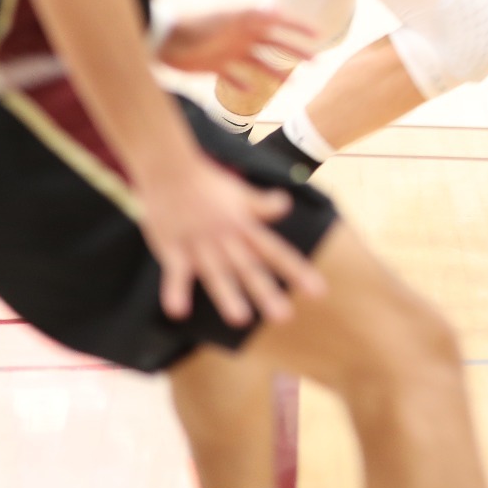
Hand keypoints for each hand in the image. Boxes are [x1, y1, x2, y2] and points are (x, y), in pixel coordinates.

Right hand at [137, 151, 325, 325]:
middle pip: (249, 267)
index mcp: (244, 227)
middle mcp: (226, 238)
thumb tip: (286, 205)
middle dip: (267, 292)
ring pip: (217, 272)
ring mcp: (199, 243)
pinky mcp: (172, 247)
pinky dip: (175, 291)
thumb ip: (262, 205)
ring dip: (228, 296)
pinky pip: (174, 272)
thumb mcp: (240, 193)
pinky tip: (178, 312)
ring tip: (241, 319)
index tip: (318, 292)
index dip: (297, 271)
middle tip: (285, 317)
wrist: (170, 168)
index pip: (275, 252)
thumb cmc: (208, 183)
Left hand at [157, 8, 314, 93]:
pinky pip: (234, 78)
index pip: (280, 22)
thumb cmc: (194, 26)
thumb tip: (279, 12)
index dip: (299, 27)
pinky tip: (253, 94)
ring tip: (292, 85)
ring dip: (276, 73)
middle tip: (316, 62)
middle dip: (296, 52)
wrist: (162, 40)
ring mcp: (229, 52)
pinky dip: (243, 86)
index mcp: (247, 21)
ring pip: (260, 64)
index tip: (319, 35)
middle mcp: (241, 36)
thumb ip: (251, 18)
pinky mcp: (215, 66)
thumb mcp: (226, 20)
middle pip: (275, 45)